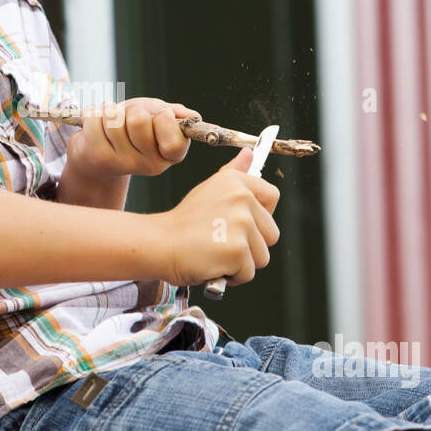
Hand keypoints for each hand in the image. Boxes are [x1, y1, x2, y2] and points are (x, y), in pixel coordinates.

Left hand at [64, 98, 202, 180]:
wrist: (98, 153)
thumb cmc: (131, 129)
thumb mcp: (155, 116)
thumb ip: (173, 113)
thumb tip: (189, 116)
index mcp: (172, 155)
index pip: (173, 140)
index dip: (163, 119)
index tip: (158, 116)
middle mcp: (152, 165)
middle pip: (138, 120)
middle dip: (132, 111)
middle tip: (129, 121)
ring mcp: (125, 164)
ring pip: (114, 118)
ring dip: (110, 112)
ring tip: (112, 124)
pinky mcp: (100, 158)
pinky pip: (94, 120)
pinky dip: (93, 114)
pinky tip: (96, 127)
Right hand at [154, 145, 280, 286]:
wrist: (159, 243)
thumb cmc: (182, 223)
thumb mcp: (208, 190)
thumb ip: (233, 173)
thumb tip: (249, 154)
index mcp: (236, 181)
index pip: (272, 196)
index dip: (260, 216)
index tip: (240, 223)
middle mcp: (241, 198)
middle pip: (272, 233)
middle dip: (250, 246)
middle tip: (221, 242)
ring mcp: (241, 224)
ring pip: (262, 256)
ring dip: (241, 263)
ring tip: (215, 253)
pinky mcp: (237, 250)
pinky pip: (248, 273)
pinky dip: (231, 276)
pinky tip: (211, 264)